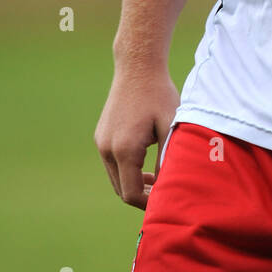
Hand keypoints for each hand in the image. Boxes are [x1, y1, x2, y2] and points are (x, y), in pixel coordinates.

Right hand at [94, 65, 179, 208]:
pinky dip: (126, 170)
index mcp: (124, 150)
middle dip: (141, 196)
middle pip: (121, 190)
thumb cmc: (159, 95)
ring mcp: (101, 142)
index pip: (130, 194)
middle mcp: (107, 149)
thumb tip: (168, 187)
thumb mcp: (170, 127)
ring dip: (132, 183)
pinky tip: (145, 164)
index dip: (148, 204)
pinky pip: (111, 163)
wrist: (137, 67)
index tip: (166, 202)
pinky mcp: (100, 136)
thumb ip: (168, 159)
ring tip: (156, 179)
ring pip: (115, 178)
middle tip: (164, 194)